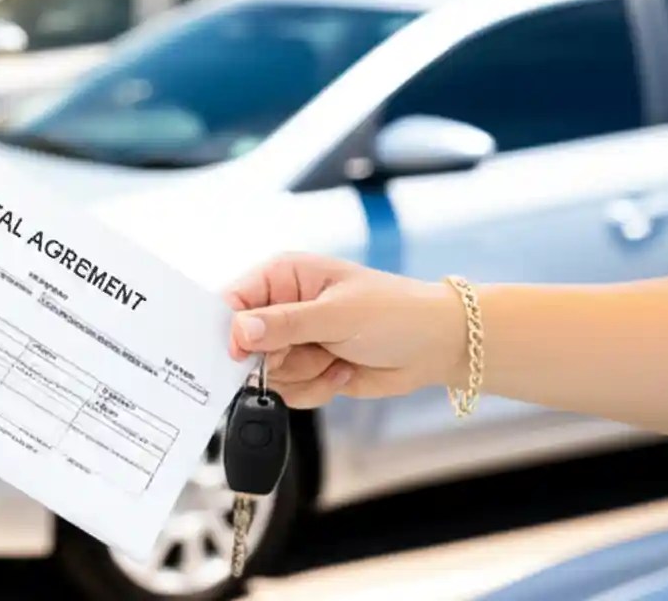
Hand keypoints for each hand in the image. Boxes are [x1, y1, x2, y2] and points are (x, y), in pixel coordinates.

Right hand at [226, 254, 467, 407]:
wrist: (436, 347)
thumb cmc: (395, 313)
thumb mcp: (338, 315)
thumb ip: (285, 324)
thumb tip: (240, 331)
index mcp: (283, 276)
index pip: (232, 301)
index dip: (231, 331)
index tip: (243, 354)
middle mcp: (282, 306)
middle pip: (244, 347)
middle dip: (280, 359)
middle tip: (315, 350)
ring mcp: (293, 340)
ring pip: (266, 375)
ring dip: (303, 375)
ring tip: (336, 357)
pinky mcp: (305, 368)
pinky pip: (287, 392)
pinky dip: (315, 388)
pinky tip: (342, 370)